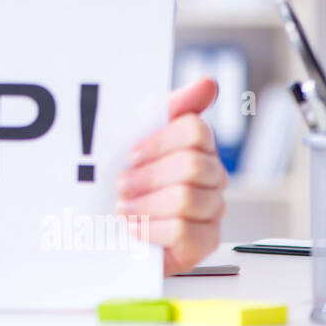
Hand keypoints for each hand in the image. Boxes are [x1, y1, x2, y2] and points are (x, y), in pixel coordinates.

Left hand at [115, 77, 227, 274]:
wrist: (113, 233)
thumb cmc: (131, 183)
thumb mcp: (138, 140)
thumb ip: (172, 109)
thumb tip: (208, 83)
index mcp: (197, 147)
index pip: (195, 130)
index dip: (159, 141)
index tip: (131, 154)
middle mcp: (212, 177)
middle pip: (192, 165)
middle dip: (148, 176)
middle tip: (121, 185)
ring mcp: (212, 210)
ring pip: (187, 199)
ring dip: (146, 204)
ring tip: (123, 208)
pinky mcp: (205, 242)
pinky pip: (185, 231)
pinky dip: (152, 229)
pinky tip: (135, 228)